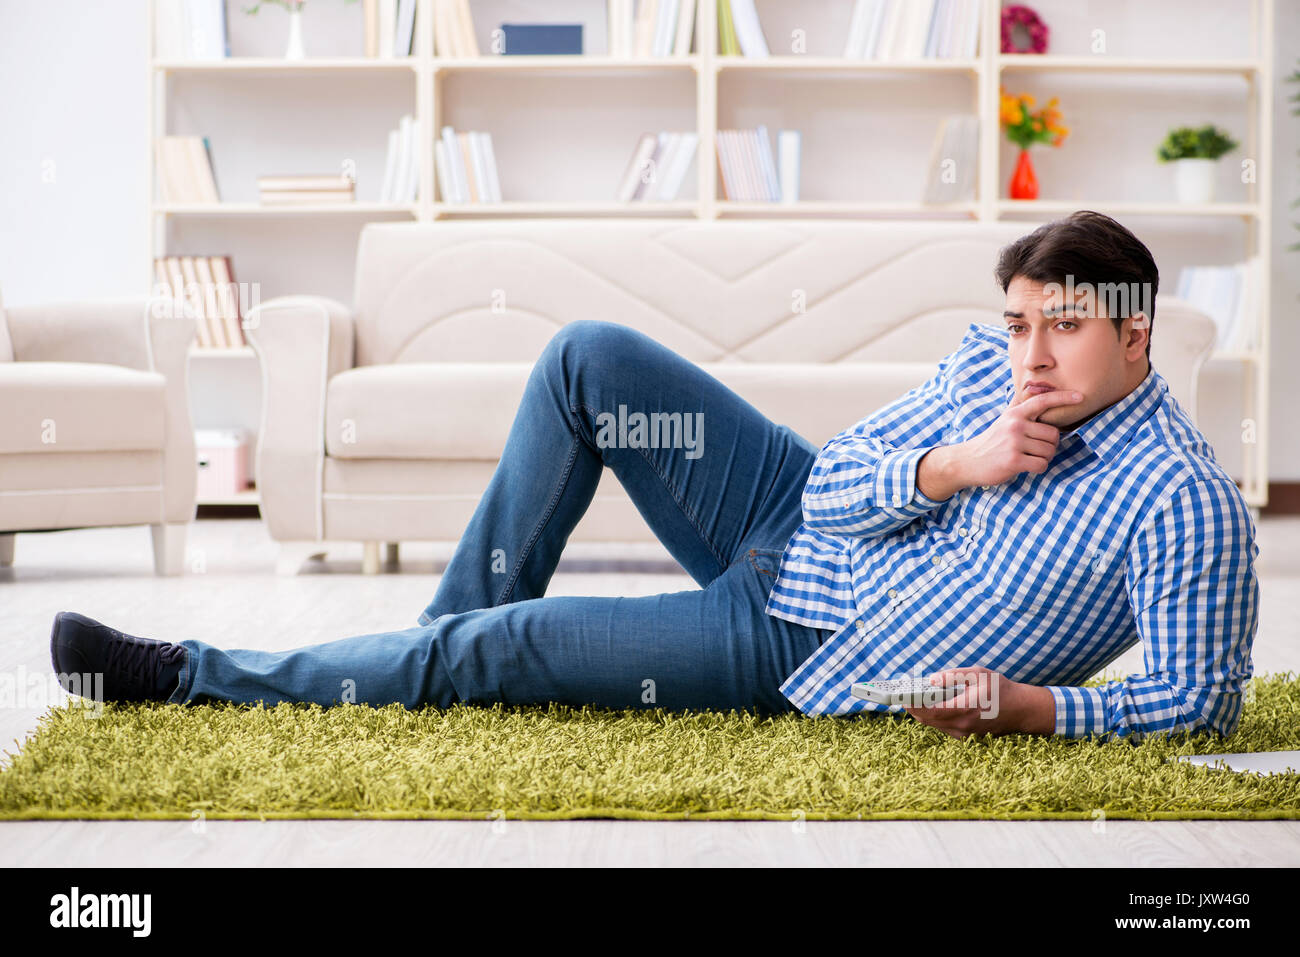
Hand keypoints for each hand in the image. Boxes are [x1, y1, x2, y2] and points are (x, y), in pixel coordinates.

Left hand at [902, 666, 1055, 737]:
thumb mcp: (978, 674)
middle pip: (929, 720)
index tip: (903, 697)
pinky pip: (944, 727)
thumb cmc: (1000, 689)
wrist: (1021, 709)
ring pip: (935, 725)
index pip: (931, 711)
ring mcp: (965, 733)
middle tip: (903, 696)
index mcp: (965, 709)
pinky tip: (930, 706)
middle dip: (914, 708)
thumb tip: (932, 679)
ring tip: (913, 699)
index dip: (914, 705)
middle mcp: (963, 725)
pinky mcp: (967, 735)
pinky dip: (934, 718)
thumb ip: (953, 675)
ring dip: (923, 713)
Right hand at [948, 389, 1081, 488]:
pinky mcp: (1013, 460)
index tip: (1080, 396)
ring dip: (1043, 458)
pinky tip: (1026, 466)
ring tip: (1028, 457)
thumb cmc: (991, 441)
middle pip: (1053, 435)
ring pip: (1049, 451)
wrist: (968, 461)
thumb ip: (1018, 406)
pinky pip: (1041, 464)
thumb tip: (1031, 388)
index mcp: (1015, 414)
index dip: (1063, 398)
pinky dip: (1038, 468)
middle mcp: (1015, 425)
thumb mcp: (1003, 419)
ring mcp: (1014, 443)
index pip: (1042, 401)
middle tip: (1036, 449)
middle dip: (1050, 445)